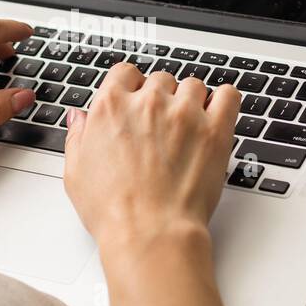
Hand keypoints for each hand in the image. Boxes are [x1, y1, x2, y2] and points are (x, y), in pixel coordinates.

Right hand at [63, 64, 239, 271]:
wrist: (149, 233)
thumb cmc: (114, 210)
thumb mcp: (76, 172)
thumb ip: (77, 137)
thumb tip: (78, 118)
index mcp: (111, 106)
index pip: (125, 72)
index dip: (131, 87)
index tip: (135, 100)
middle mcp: (148, 102)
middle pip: (160, 79)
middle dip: (160, 98)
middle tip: (160, 126)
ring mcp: (184, 113)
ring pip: (193, 85)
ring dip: (190, 101)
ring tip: (188, 126)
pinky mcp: (215, 129)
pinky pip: (228, 95)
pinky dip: (224, 101)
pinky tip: (216, 114)